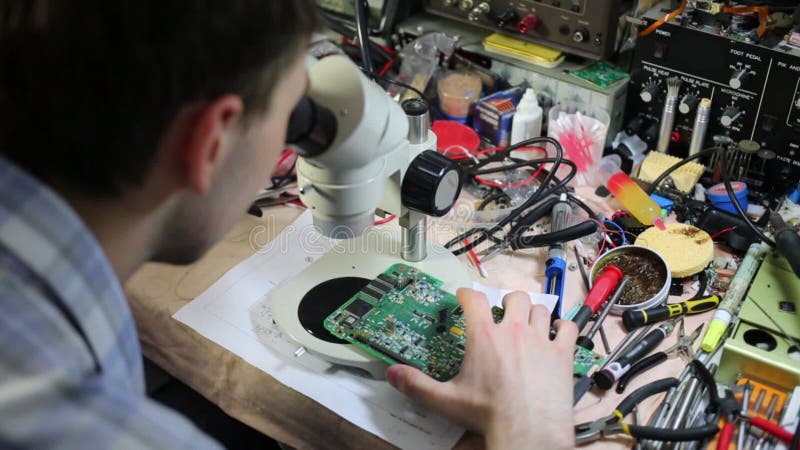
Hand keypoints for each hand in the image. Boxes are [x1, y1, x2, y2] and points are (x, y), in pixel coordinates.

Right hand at [386, 288, 577, 449]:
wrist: (527, 430)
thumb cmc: (489, 414)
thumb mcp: (446, 400)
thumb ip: (418, 385)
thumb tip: (394, 375)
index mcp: (484, 336)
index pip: (474, 299)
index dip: (467, 293)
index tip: (465, 296)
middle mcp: (514, 331)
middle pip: (513, 297)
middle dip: (507, 301)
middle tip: (502, 312)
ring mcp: (540, 340)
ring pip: (540, 309)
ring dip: (533, 312)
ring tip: (528, 320)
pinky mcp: (561, 354)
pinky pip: (568, 328)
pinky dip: (563, 327)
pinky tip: (558, 332)